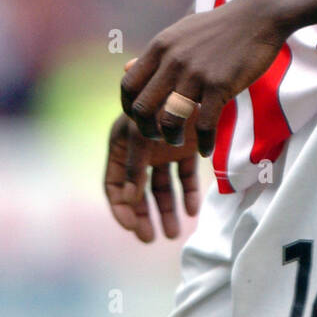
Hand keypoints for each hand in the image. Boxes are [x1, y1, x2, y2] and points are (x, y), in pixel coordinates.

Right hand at [104, 111, 199, 241]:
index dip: (120, 207)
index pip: (114, 182)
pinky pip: (184, 176)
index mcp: (123, 140)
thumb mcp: (146, 130)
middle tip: (150, 239)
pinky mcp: (187, 146)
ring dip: (166, 211)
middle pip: (136, 190)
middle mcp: (141, 146)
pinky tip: (193, 210)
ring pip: (161, 187)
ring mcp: (164, 147)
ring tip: (174, 234)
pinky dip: (188, 193)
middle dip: (142, 216)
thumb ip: (135, 162)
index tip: (131, 228)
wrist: (202, 77)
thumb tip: (126, 197)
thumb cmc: (166, 101)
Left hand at [119, 0, 287, 155]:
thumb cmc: (220, 25)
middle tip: (159, 135)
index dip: (129, 108)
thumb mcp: (180, 33)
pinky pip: (204, 125)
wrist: (259, 15)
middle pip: (143, 107)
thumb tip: (125, 69)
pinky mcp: (219, 85)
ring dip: (172, 138)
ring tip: (181, 142)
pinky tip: (207, 148)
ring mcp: (195, 73)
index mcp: (160, 46)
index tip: (142, 118)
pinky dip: (204, 143)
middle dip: (146, 129)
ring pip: (169, 120)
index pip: (128, 85)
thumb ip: (154, 54)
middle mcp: (172, 60)